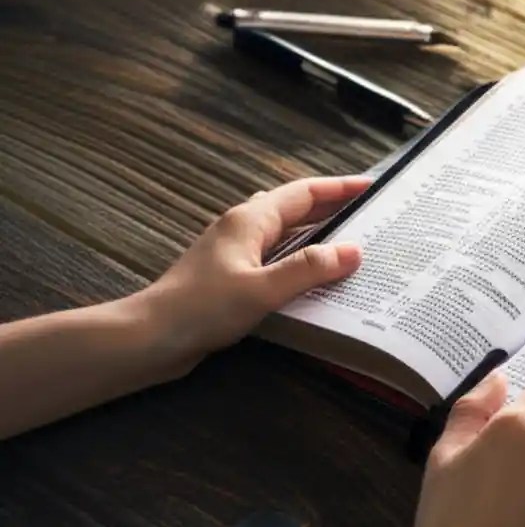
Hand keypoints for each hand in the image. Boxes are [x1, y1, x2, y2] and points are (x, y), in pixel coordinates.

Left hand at [137, 175, 370, 375]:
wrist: (149, 338)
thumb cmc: (201, 309)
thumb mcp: (262, 289)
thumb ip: (309, 269)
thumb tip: (354, 251)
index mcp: (250, 220)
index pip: (304, 193)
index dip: (339, 188)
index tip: (373, 188)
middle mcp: (243, 228)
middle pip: (296, 209)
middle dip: (333, 209)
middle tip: (371, 217)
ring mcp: (236, 252)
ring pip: (286, 233)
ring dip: (318, 235)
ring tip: (353, 245)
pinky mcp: (232, 276)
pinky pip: (277, 257)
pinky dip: (302, 259)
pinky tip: (317, 278)